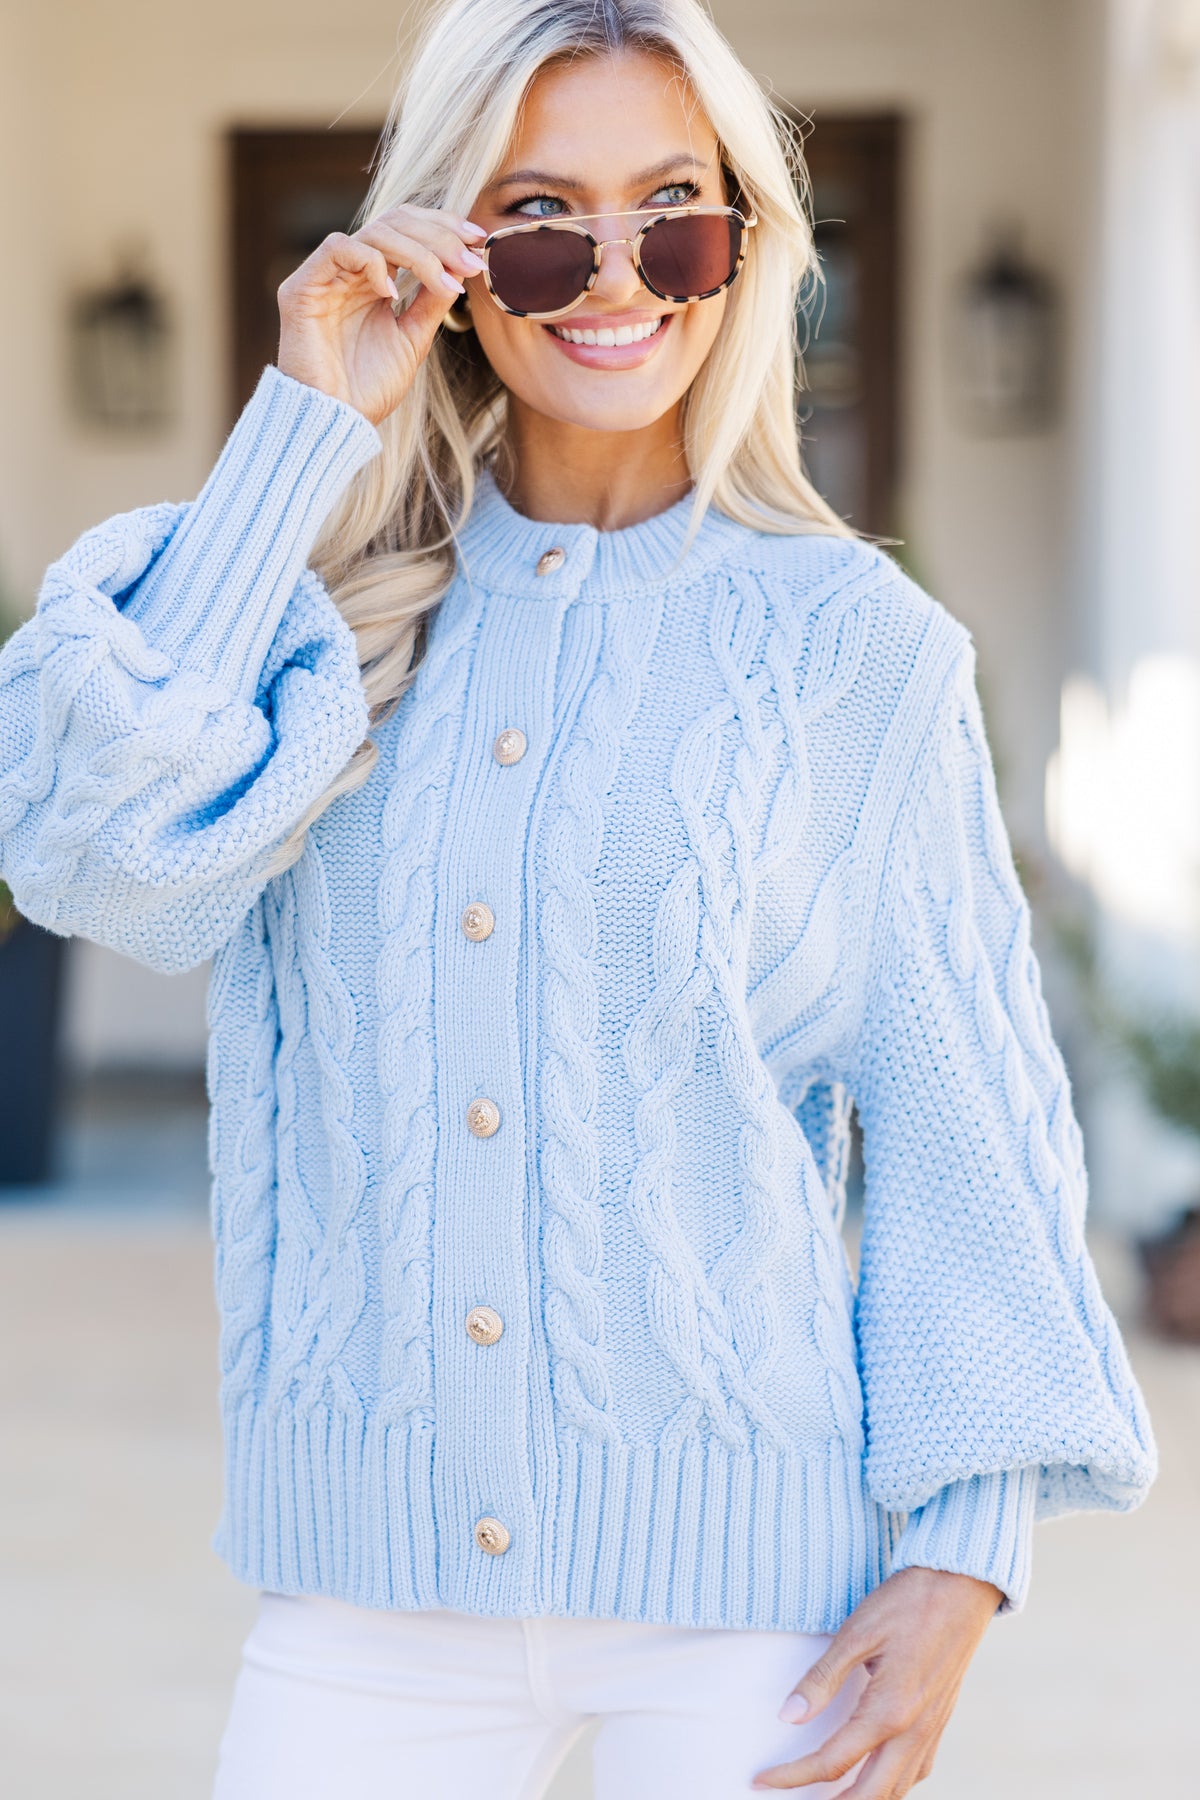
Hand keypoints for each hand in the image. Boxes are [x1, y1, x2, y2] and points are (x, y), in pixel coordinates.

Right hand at [276, 205, 487, 424]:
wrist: (336, 423)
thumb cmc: (369, 389)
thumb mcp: (413, 339)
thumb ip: (432, 301)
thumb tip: (462, 265)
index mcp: (372, 280)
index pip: (406, 230)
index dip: (443, 227)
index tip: (478, 241)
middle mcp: (349, 272)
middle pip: (394, 222)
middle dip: (439, 236)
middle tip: (471, 260)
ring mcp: (325, 277)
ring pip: (374, 232)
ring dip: (418, 252)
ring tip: (444, 283)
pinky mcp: (302, 288)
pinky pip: (338, 248)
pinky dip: (372, 262)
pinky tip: (391, 293)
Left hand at [752, 1567, 1001, 1794]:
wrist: (961, 1584)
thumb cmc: (907, 1602)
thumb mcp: (856, 1633)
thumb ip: (822, 1679)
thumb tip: (788, 1716)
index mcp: (889, 1711)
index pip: (832, 1763)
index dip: (792, 1777)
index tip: (762, 1779)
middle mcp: (914, 1731)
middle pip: (870, 1796)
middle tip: (793, 1799)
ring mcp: (932, 1729)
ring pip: (897, 1791)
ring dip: (863, 1799)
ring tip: (828, 1795)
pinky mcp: (941, 1720)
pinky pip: (916, 1770)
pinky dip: (891, 1784)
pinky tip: (875, 1772)